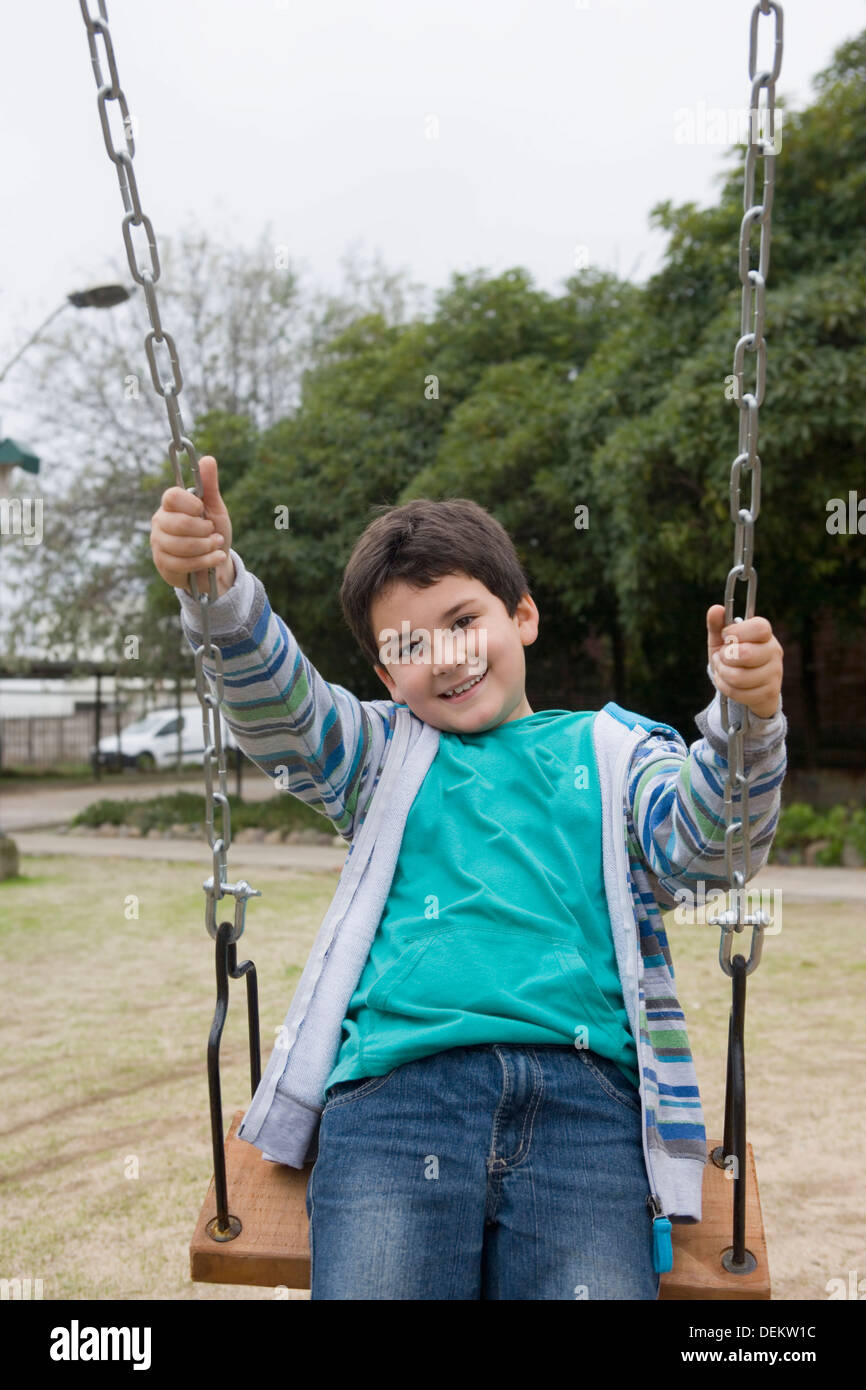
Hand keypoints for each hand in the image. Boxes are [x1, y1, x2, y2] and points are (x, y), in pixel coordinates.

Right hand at [150, 456, 235, 595]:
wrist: (215, 566)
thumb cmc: (213, 534)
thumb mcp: (215, 509)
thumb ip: (210, 486)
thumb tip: (208, 458)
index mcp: (171, 505)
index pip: (172, 496)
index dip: (191, 504)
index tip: (202, 509)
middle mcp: (160, 522)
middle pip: (179, 523)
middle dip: (204, 530)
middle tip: (213, 532)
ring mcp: (159, 544)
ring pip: (183, 545)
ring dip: (208, 547)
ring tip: (216, 545)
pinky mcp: (163, 564)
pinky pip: (185, 563)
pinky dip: (207, 561)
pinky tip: (216, 558)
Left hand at [706, 606, 782, 719]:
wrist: (745, 684)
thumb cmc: (733, 657)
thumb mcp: (722, 640)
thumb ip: (718, 625)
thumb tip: (715, 609)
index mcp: (765, 634)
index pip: (759, 627)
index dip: (736, 632)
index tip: (725, 636)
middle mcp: (774, 652)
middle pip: (745, 654)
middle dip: (724, 656)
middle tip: (722, 656)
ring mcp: (774, 674)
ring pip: (738, 676)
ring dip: (722, 673)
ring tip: (722, 669)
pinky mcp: (769, 693)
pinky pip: (738, 693)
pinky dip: (724, 687)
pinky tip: (726, 682)